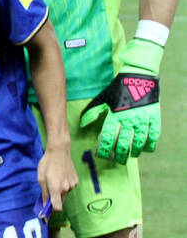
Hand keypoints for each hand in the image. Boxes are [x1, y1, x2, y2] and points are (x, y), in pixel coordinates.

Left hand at [37, 143, 77, 214]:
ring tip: (55, 180)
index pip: (57, 207)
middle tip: (48, 192)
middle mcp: (66, 189)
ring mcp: (73, 185)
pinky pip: (69, 187)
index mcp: (56, 188)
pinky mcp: (76, 181)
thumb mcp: (41, 178)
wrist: (60, 152)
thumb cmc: (47, 164)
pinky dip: (65, 185)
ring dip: (60, 191)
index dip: (52, 210)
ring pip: (65, 194)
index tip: (48, 209)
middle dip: (55, 200)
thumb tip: (45, 204)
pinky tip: (61, 176)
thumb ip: (44, 193)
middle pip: (61, 201)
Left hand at [78, 38, 162, 162]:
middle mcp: (128, 120)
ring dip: (133, 152)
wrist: (138, 78)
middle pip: (123, 144)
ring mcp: (142, 120)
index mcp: (114, 116)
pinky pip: (153, 137)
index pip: (107, 138)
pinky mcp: (154, 119)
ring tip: (129, 156)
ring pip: (138, 143)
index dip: (104, 149)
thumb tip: (82, 124)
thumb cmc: (117, 89)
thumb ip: (92, 112)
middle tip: (116, 160)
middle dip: (118, 155)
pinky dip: (149, 146)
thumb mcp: (102, 99)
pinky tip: (145, 150)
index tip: (101, 154)